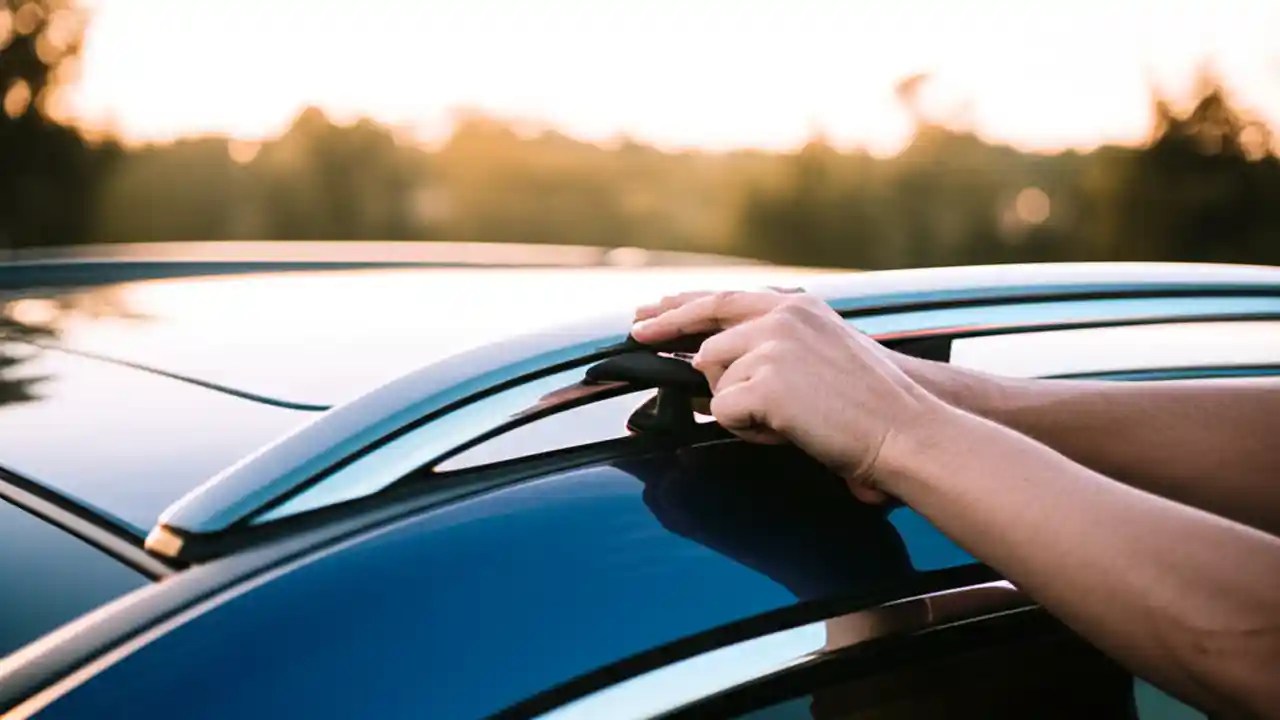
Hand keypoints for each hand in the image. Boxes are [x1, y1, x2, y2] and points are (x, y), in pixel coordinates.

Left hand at [632, 290, 943, 501]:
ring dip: (740, 408)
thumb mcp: (819, 356)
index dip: (679, 309)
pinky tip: (786, 431)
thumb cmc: (868, 404)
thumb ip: (771, 349)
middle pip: (708, 343)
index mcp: (795, 307)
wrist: (904, 428)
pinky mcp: (765, 382)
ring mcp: (771, 346)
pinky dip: (750, 430)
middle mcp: (780, 317)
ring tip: (787, 419)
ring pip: (715, 381)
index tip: (646, 314)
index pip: (722, 301)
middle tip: (638, 337)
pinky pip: (726, 412)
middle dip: (686, 357)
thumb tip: (711, 366)